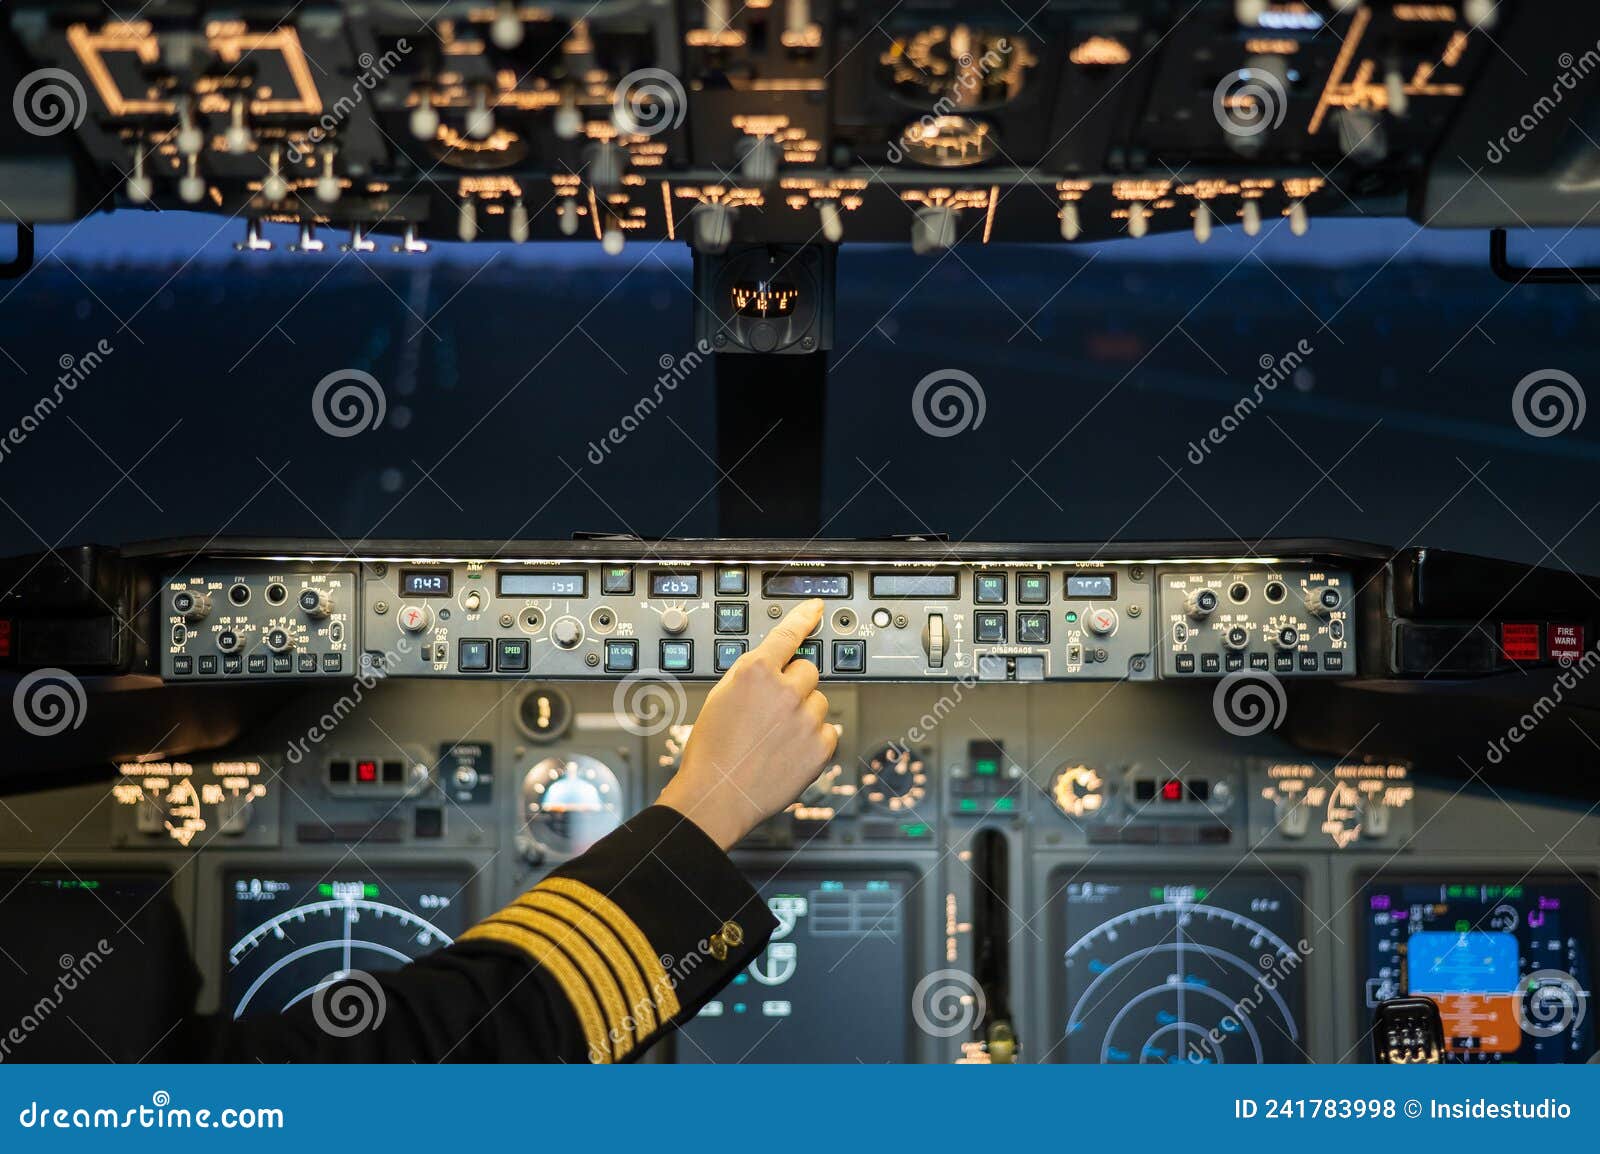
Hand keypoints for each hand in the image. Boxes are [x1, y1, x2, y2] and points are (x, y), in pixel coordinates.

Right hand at [655, 599, 836, 851]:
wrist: (718, 796)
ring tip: (776, 737)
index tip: (817, 609)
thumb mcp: (721, 697)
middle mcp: (785, 690)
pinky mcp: (820, 746)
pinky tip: (789, 752)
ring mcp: (805, 718)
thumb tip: (773, 666)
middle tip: (773, 710)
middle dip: (794, 684)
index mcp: (755, 672)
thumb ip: (751, 675)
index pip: (788, 634)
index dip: (805, 618)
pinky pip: (828, 731)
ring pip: (818, 701)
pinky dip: (814, 740)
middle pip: (808, 670)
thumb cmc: (712, 750)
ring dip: (804, 713)